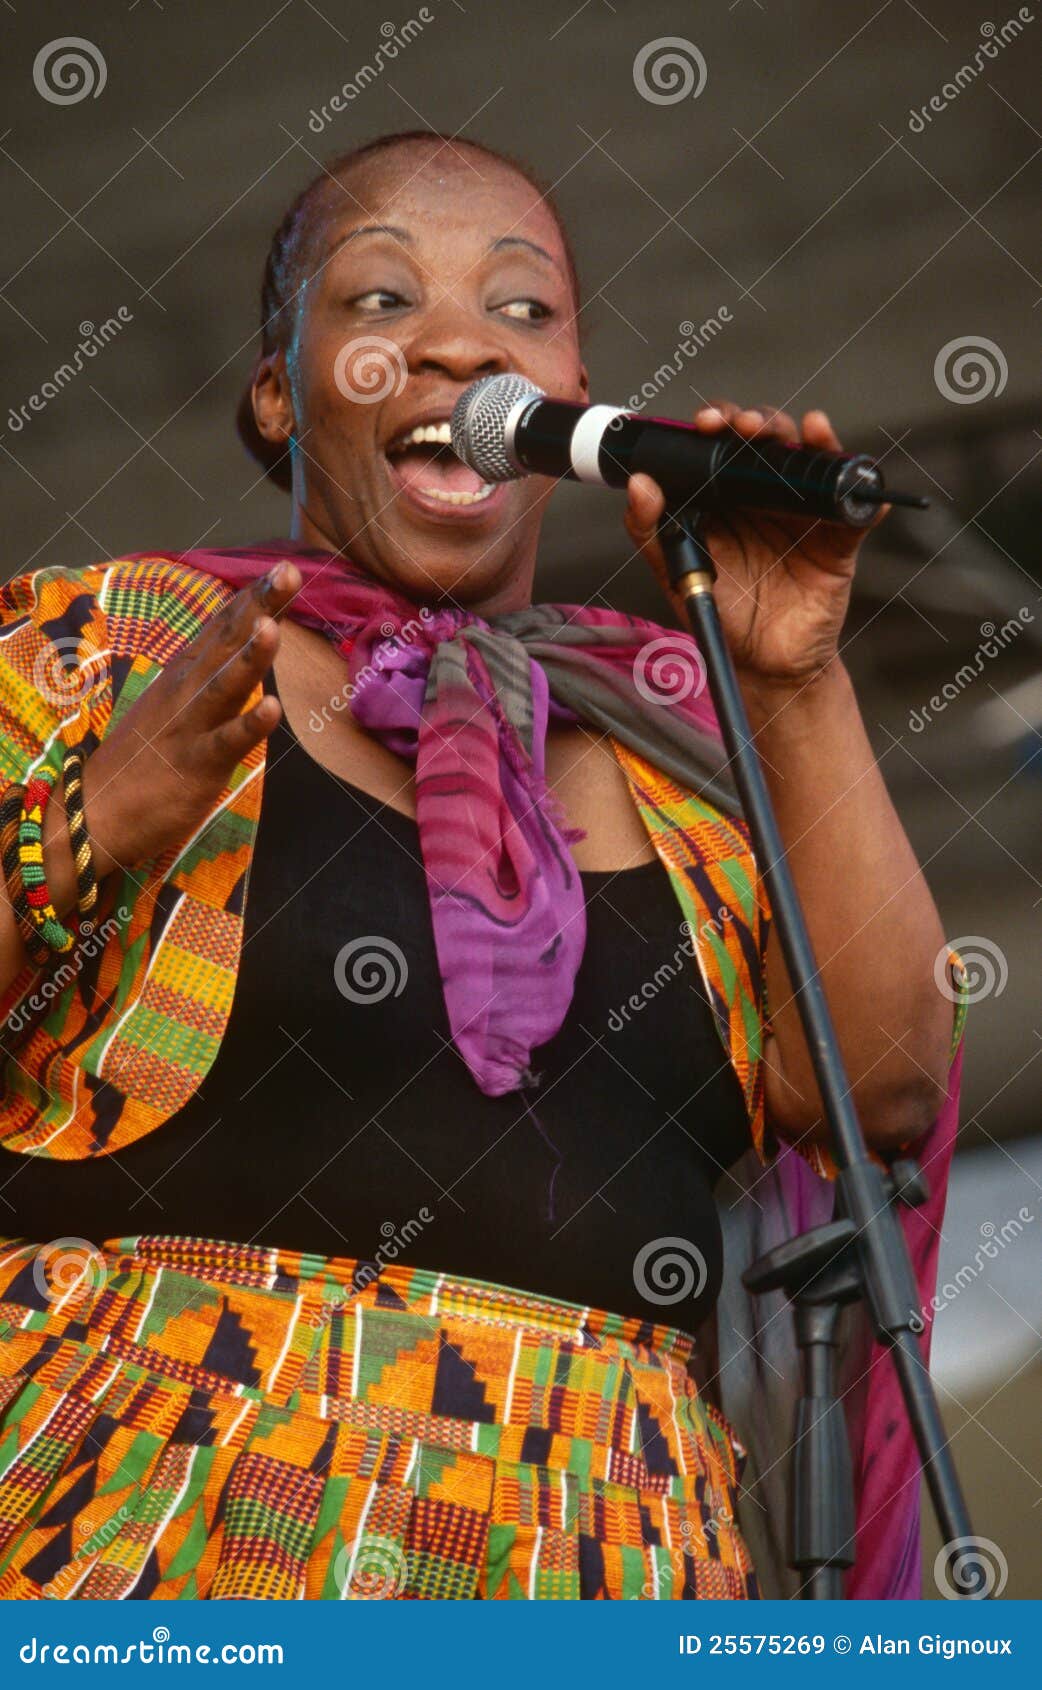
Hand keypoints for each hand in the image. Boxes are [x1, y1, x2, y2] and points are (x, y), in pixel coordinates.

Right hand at [80, 561, 299, 882]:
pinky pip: (226, 743)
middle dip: (258, 607)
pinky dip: (249, 725)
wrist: (97, 811)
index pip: (221, 628)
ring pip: (224, 686)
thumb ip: (206, 676)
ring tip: (273, 625)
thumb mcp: (175, 705)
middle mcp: (186, 691)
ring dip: (250, 657)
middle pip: (225, 643)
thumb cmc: (144, 759)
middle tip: (288, 572)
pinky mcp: (196, 765)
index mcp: (183, 675)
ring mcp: (190, 726)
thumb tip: (240, 648)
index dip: (251, 598)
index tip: (282, 568)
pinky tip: (272, 708)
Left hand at [624, 403, 885, 692]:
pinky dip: (863, 492)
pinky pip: (856, 512)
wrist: (763, 664)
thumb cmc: (721, 614)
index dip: (717, 422)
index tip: (705, 423)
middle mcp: (766, 495)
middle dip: (758, 420)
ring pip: (811, 460)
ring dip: (806, 438)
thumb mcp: (675, 571)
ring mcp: (804, 513)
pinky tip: (853, 478)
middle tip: (744, 427)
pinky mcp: (837, 541)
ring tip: (797, 432)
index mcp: (726, 496)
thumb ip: (650, 529)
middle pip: (768, 439)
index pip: (723, 443)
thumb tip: (639, 483)